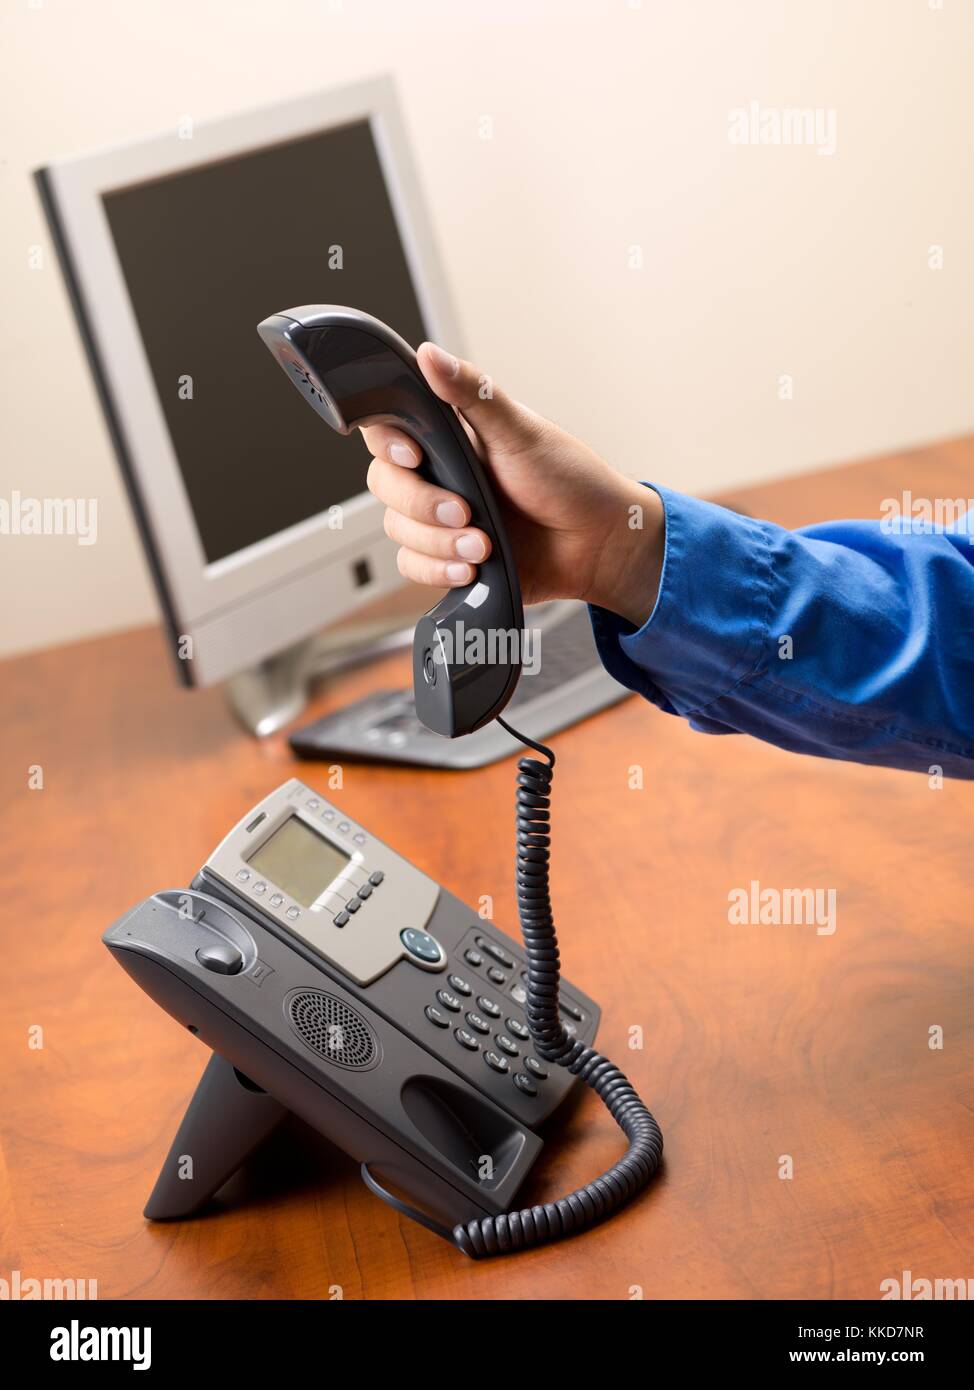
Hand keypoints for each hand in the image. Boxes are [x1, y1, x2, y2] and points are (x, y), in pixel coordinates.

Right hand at [359, 343, 664, 627]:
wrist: (599, 546)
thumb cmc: (570, 480)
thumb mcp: (522, 431)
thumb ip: (473, 394)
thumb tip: (429, 354)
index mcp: (451, 438)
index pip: (387, 430)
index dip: (388, 444)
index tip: (415, 456)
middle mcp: (441, 476)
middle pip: (386, 485)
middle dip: (422, 504)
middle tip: (465, 511)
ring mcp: (443, 520)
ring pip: (400, 530)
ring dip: (437, 543)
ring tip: (483, 546)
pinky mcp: (451, 559)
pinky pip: (414, 566)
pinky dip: (437, 571)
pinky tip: (471, 570)